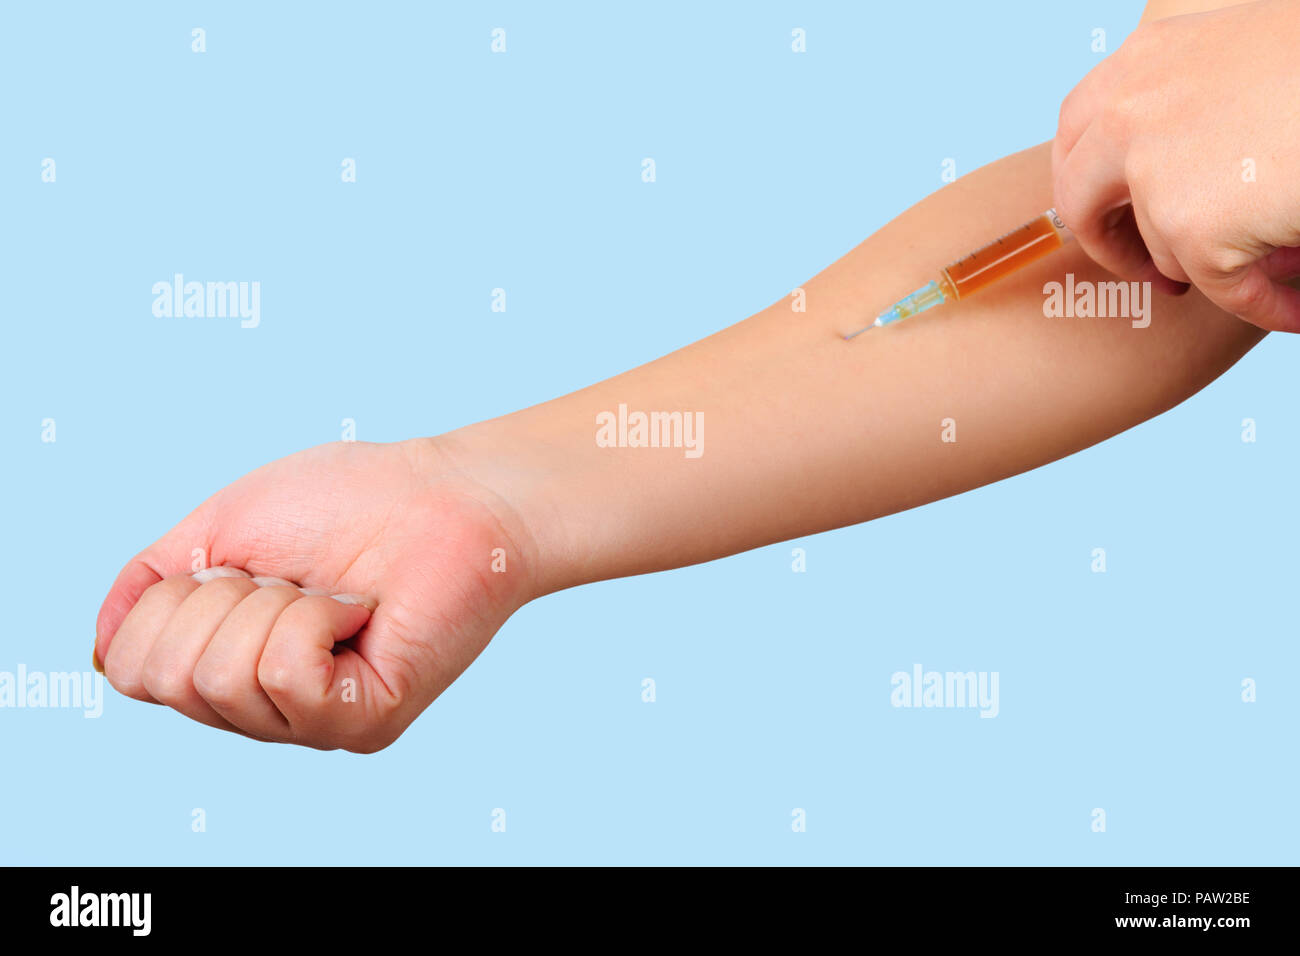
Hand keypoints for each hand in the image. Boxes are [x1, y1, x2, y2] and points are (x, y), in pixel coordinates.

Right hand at [93, 438, 537, 751]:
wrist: (449, 492)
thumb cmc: (351, 500)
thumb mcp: (223, 526)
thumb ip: (151, 584)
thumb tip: (101, 653)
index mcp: (225, 665)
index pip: (131, 671)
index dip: (169, 600)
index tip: (239, 565)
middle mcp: (262, 708)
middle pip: (170, 679)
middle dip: (223, 598)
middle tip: (293, 579)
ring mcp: (312, 724)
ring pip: (222, 677)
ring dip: (274, 604)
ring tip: (334, 594)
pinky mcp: (363, 723)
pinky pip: (285, 673)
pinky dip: (314, 618)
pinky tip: (360, 612)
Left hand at [1052, 0, 1299, 330]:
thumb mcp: (1243, 53)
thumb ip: (1190, 96)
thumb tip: (1175, 160)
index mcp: (1143, 60)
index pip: (1079, 130)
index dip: (1090, 179)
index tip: (1115, 209)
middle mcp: (1129, 114)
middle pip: (1079, 200)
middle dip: (1111, 244)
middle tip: (1151, 271)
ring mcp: (1156, 174)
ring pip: (1164, 248)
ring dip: (1211, 266)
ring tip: (1268, 266)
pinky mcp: (1195, 229)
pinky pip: (1223, 289)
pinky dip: (1262, 303)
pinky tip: (1297, 307)